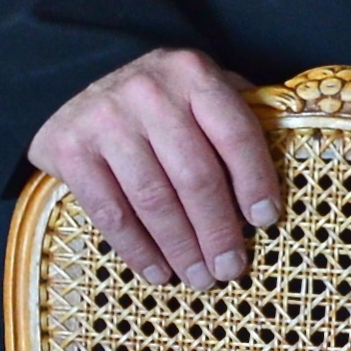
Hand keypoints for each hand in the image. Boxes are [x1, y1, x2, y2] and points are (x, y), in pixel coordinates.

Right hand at [27, 47, 277, 289]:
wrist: (73, 90)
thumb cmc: (158, 99)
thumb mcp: (199, 88)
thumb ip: (235, 114)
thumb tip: (280, 164)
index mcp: (193, 73)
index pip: (234, 133)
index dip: (255, 180)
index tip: (266, 220)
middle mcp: (149, 92)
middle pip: (195, 174)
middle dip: (217, 229)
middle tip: (230, 269)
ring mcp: (106, 120)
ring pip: (154, 198)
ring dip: (180, 247)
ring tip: (199, 277)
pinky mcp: (70, 150)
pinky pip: (111, 212)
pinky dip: (137, 249)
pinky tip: (157, 272)